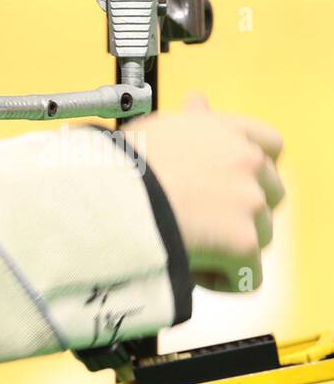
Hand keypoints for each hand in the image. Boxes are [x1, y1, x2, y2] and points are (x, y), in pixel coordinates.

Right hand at [118, 92, 285, 292]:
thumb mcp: (158, 128)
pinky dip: (222, 279)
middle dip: (245, 210)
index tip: (236, 180)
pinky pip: (248, 275)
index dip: (257, 166)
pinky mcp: (244, 242)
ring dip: (230, 246)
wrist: (112, 198)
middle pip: (271, 193)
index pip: (270, 143)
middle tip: (204, 219)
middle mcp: (245, 160)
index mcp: (225, 130)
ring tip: (188, 243)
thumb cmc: (122, 165)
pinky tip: (190, 266)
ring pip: (260, 236)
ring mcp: (249, 201)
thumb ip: (190, 121)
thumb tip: (198, 103)